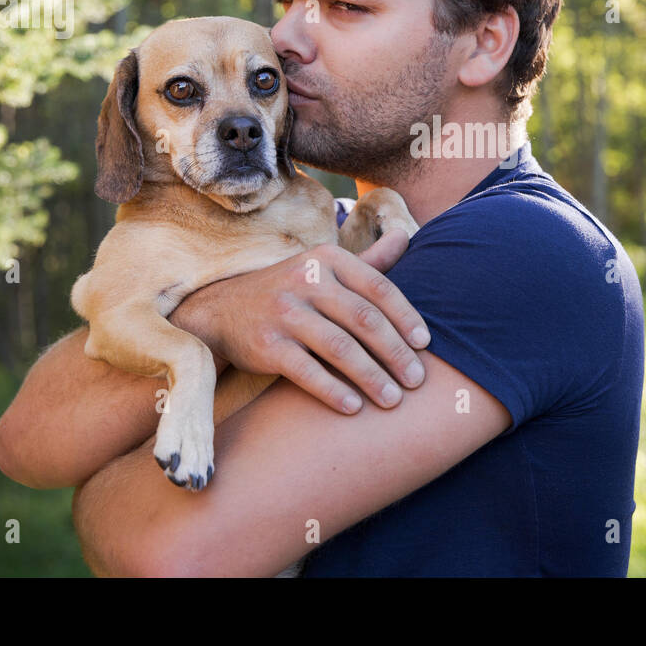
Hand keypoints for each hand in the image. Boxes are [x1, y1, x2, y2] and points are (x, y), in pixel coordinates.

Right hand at [169, 229, 429, 413]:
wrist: (220, 311)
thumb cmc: (289, 292)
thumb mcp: (323, 268)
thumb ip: (368, 260)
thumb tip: (406, 237)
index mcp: (327, 259)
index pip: (378, 288)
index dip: (406, 318)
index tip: (426, 345)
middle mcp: (306, 280)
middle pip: (364, 319)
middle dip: (395, 353)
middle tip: (417, 381)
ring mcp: (283, 311)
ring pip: (340, 348)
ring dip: (372, 377)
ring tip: (393, 400)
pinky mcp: (264, 343)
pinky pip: (307, 371)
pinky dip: (333, 390)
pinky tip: (355, 408)